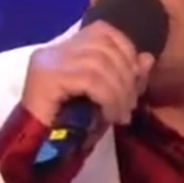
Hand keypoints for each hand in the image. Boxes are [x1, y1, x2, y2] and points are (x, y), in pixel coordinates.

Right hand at [21, 22, 154, 127]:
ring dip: (119, 91)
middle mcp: (54, 50)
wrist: (37, 151)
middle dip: (126, 77)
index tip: (136, 78)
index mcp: (66, 49)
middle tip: (130, 106)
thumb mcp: (105, 98)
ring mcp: (48, 62)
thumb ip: (125, 76)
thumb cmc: (69, 128)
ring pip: (100, 63)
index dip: (126, 49)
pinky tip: (110, 115)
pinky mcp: (47, 78)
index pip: (102, 31)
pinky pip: (90, 80)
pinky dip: (108, 98)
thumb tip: (147, 58)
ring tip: (121, 114)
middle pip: (104, 47)